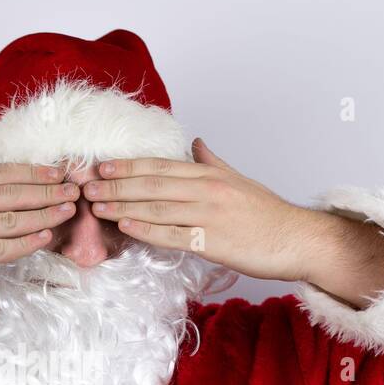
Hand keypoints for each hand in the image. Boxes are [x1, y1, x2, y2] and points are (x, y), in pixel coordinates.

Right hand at [0, 137, 80, 292]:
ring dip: (45, 215)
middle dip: (49, 191)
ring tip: (68, 211)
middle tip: (75, 190)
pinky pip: (1, 249)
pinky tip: (44, 238)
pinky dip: (25, 243)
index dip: (34, 172)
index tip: (58, 171)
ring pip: (13, 220)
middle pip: (15, 193)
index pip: (2, 173)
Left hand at [84, 138, 383, 305]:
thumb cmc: (268, 214)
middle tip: (85, 183)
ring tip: (95, 205)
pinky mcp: (214, 242)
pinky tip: (125, 228)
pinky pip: (173, 235)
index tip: (99, 164)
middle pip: (152, 183)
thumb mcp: (239, 180)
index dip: (127, 165)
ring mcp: (210, 215)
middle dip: (115, 183)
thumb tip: (197, 142)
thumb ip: (213, 162)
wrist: (299, 239)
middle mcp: (207, 189)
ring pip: (157, 207)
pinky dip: (147, 230)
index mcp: (210, 174)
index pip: (160, 165)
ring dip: (122, 206)